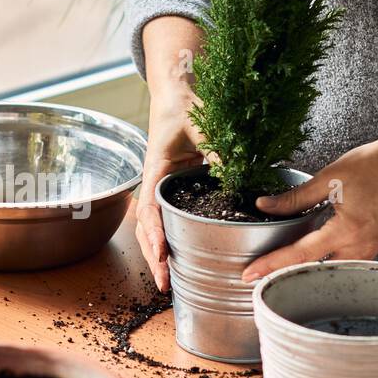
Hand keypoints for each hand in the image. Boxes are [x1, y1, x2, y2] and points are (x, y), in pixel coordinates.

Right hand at [135, 90, 203, 291]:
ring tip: (167, 282)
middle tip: (163, 284)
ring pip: (154, 229)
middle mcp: (155, 185)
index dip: (153, 234)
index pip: (148, 210)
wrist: (178, 93)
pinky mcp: (177, 192)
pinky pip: (170, 220)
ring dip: (158, 255)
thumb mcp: (198, 121)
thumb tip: (232, 172)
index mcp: (154, 171)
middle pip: (146, 228)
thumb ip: (213, 146)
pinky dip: (172, 242)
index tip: (161, 254)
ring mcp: (164, 191)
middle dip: (153, 256)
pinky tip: (179, 260)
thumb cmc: (183, 104)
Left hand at [241, 124, 377, 281]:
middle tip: (256, 276)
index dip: (272, 265)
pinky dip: (321, 263)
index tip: (249, 274)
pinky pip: (343, 263)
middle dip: (285, 275)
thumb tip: (265, 206)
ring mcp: (369, 250)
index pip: (300, 254)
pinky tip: (304, 259)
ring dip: (303, 271)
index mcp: (348, 230)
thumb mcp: (330, 177)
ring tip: (275, 269)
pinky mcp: (372, 246)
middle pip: (314, 272)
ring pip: (329, 271)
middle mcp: (360, 246)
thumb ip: (296, 197)